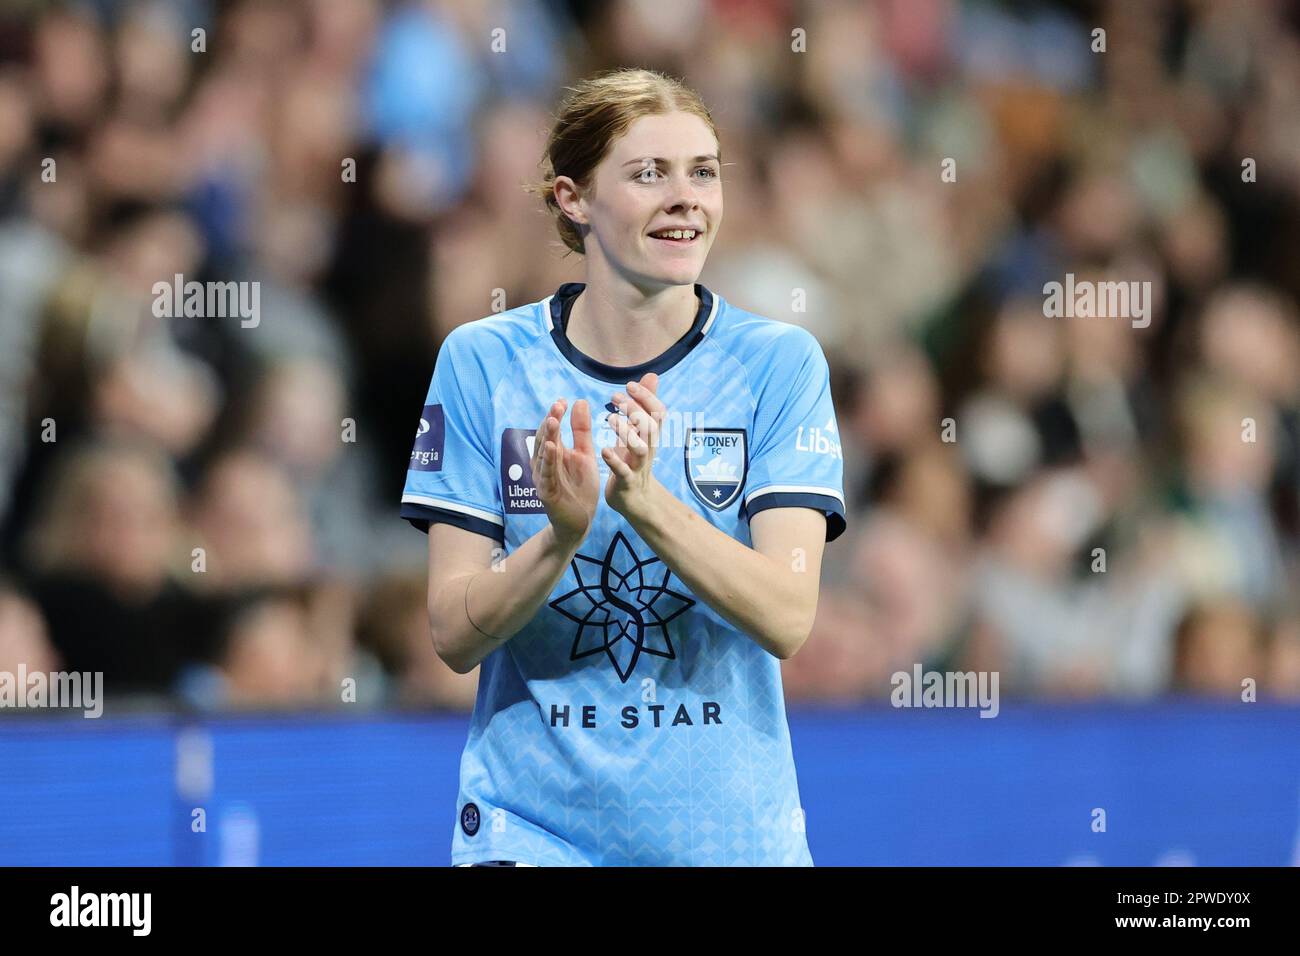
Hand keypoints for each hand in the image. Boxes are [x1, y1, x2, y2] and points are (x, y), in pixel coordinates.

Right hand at [532, 398, 598, 547]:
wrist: (580, 521)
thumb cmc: (579, 487)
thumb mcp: (584, 455)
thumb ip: (581, 431)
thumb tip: (578, 401)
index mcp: (553, 454)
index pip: (552, 430)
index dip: (556, 415)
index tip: (563, 400)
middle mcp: (543, 464)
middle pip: (545, 439)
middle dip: (550, 422)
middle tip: (557, 406)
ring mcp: (543, 478)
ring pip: (543, 454)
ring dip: (548, 438)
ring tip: (553, 421)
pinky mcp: (547, 492)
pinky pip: (547, 474)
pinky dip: (548, 461)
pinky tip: (552, 448)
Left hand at [602, 373, 664, 519]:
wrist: (636, 501)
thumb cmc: (634, 461)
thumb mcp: (639, 433)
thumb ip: (644, 404)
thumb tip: (652, 375)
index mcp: (650, 437)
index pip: (658, 413)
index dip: (647, 397)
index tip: (629, 385)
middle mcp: (647, 449)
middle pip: (650, 426)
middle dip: (635, 409)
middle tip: (615, 397)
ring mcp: (638, 467)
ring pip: (640, 448)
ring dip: (627, 432)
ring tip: (610, 418)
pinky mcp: (626, 482)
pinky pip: (623, 472)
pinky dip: (615, 461)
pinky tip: (604, 450)